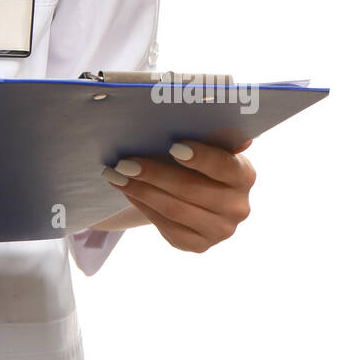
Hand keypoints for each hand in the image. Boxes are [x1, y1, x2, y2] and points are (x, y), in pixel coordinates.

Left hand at [102, 139, 255, 252]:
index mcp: (244, 175)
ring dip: (140, 190)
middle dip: (154, 174)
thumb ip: (200, 135)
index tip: (173, 146)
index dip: (200, 157)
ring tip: (115, 175)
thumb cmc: (195, 159)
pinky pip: (167, 226)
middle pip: (191, 190)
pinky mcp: (199, 245)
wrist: (192, 192)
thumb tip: (187, 114)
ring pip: (174, 210)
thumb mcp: (202, 145)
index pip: (224, 166)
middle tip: (124, 162)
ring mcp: (220, 231)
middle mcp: (238, 207)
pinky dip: (143, 206)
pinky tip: (127, 191)